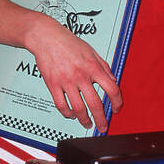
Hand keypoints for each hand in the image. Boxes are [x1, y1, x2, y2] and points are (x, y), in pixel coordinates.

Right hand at [25, 13, 121, 131]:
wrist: (46, 37)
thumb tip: (112, 80)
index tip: (116, 109)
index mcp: (92, 67)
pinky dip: (67, 113)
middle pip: (95, 104)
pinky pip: (61, 105)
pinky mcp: (53, 84)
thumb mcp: (92, 51)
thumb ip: (104, 67)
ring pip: (78, 108)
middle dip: (101, 119)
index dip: (117, 102)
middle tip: (102, 127)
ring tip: (87, 124)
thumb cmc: (68, 42)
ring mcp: (66, 81)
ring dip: (84, 120)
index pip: (111, 89)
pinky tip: (71, 114)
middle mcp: (81, 76)